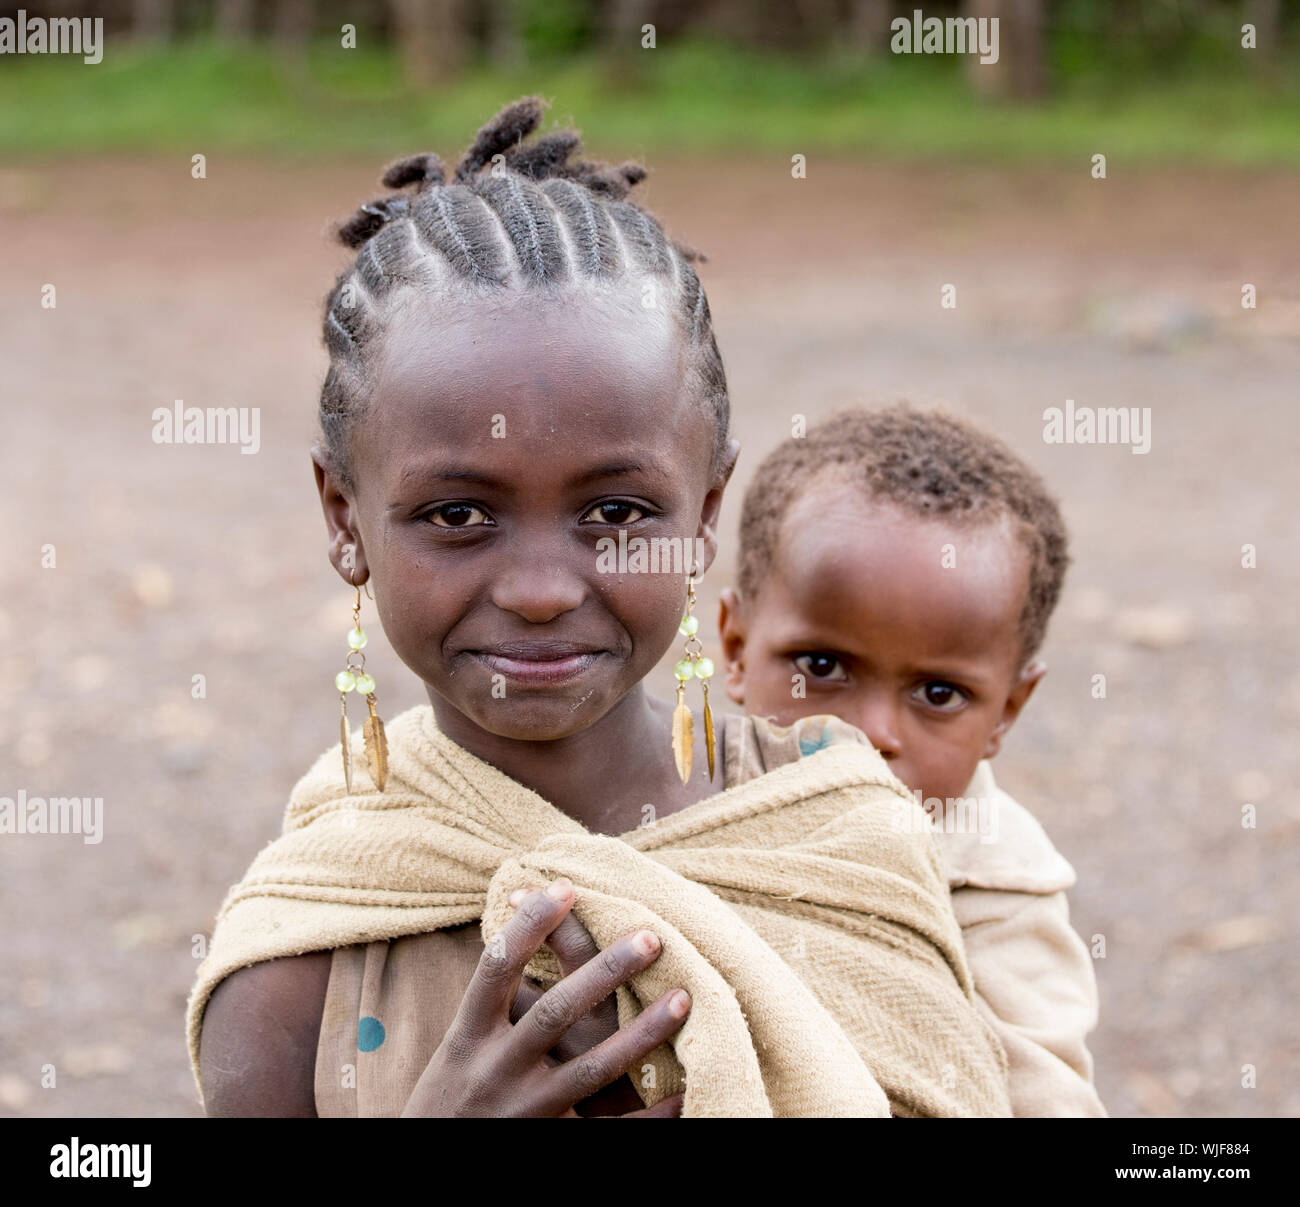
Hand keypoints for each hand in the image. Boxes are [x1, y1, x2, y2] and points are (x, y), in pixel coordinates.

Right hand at [400, 878, 689, 1116]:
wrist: (426, 1169)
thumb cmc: (454, 1094)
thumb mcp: (458, 1046)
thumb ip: (490, 999)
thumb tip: (523, 918)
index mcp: (468, 1036)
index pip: (497, 967)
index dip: (529, 924)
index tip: (565, 885)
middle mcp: (494, 1071)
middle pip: (555, 1012)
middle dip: (605, 973)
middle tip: (651, 937)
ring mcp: (525, 1110)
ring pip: (591, 1069)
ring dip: (641, 1033)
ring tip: (683, 999)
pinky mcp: (549, 1143)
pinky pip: (610, 1132)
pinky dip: (651, 1115)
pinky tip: (684, 1090)